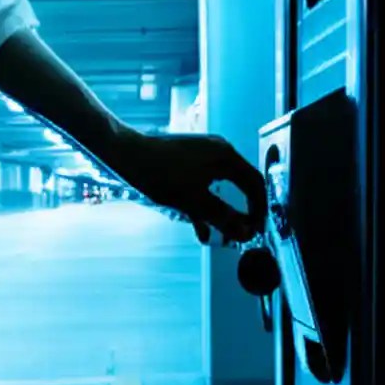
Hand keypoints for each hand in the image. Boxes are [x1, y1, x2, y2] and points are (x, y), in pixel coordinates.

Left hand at [104, 127, 267, 242]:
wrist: (125, 154)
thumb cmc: (159, 174)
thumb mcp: (194, 202)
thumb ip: (223, 218)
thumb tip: (246, 233)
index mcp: (226, 157)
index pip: (255, 184)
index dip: (259, 210)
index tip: (255, 229)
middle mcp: (218, 150)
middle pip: (240, 184)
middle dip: (240, 211)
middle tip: (240, 232)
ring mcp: (202, 152)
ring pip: (221, 186)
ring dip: (221, 210)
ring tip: (219, 233)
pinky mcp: (187, 157)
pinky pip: (204, 182)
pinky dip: (205, 202)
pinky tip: (198, 226)